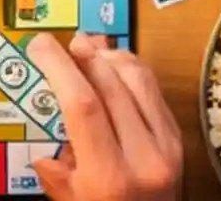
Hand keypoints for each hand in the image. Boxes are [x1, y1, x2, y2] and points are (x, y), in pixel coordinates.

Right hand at [25, 34, 181, 200]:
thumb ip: (55, 167)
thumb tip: (43, 121)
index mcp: (109, 178)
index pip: (84, 106)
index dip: (61, 67)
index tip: (42, 46)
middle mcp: (144, 159)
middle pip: (112, 86)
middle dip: (83, 56)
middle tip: (64, 42)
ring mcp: (167, 148)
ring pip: (139, 81)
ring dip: (111, 57)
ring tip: (89, 48)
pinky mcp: (178, 141)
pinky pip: (155, 93)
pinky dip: (133, 72)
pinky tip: (114, 66)